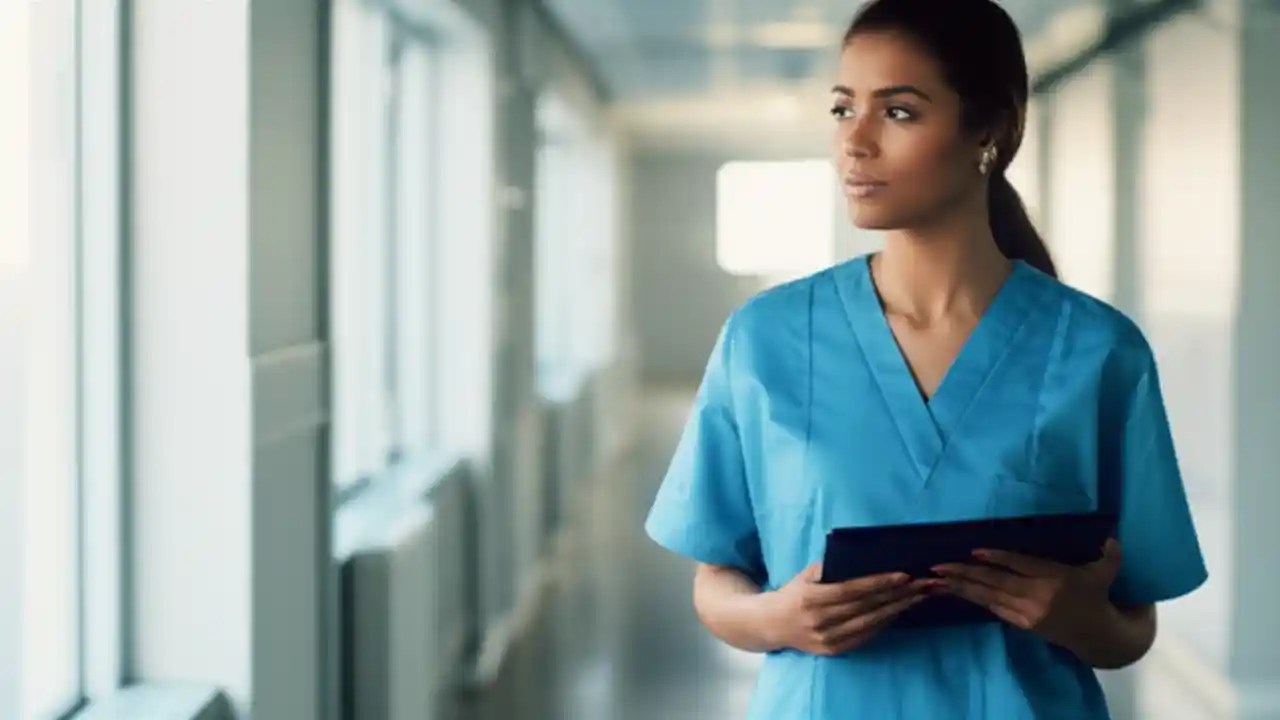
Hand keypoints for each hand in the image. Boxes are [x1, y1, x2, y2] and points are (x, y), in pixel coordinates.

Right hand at [762, 563, 936, 655]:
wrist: (770, 624)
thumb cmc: (793, 593)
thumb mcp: (806, 575)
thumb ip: (830, 567)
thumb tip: (861, 557)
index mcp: (811, 598)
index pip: (853, 589)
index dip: (879, 582)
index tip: (902, 575)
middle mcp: (819, 620)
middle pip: (865, 607)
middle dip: (896, 595)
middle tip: (920, 585)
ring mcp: (826, 638)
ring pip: (869, 624)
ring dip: (896, 610)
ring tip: (916, 598)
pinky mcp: (832, 651)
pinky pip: (864, 637)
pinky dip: (883, 625)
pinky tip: (897, 613)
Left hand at [932, 538, 1122, 649]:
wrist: (1097, 636)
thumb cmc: (1096, 596)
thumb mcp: (1105, 573)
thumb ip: (1108, 554)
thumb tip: (1111, 534)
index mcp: (1055, 579)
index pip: (1021, 565)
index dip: (998, 558)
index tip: (974, 550)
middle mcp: (1037, 596)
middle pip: (996, 583)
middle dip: (965, 574)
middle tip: (937, 567)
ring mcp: (1027, 612)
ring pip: (988, 598)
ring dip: (960, 588)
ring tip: (935, 581)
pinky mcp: (1021, 624)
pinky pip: (993, 609)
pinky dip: (973, 599)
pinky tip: (954, 591)